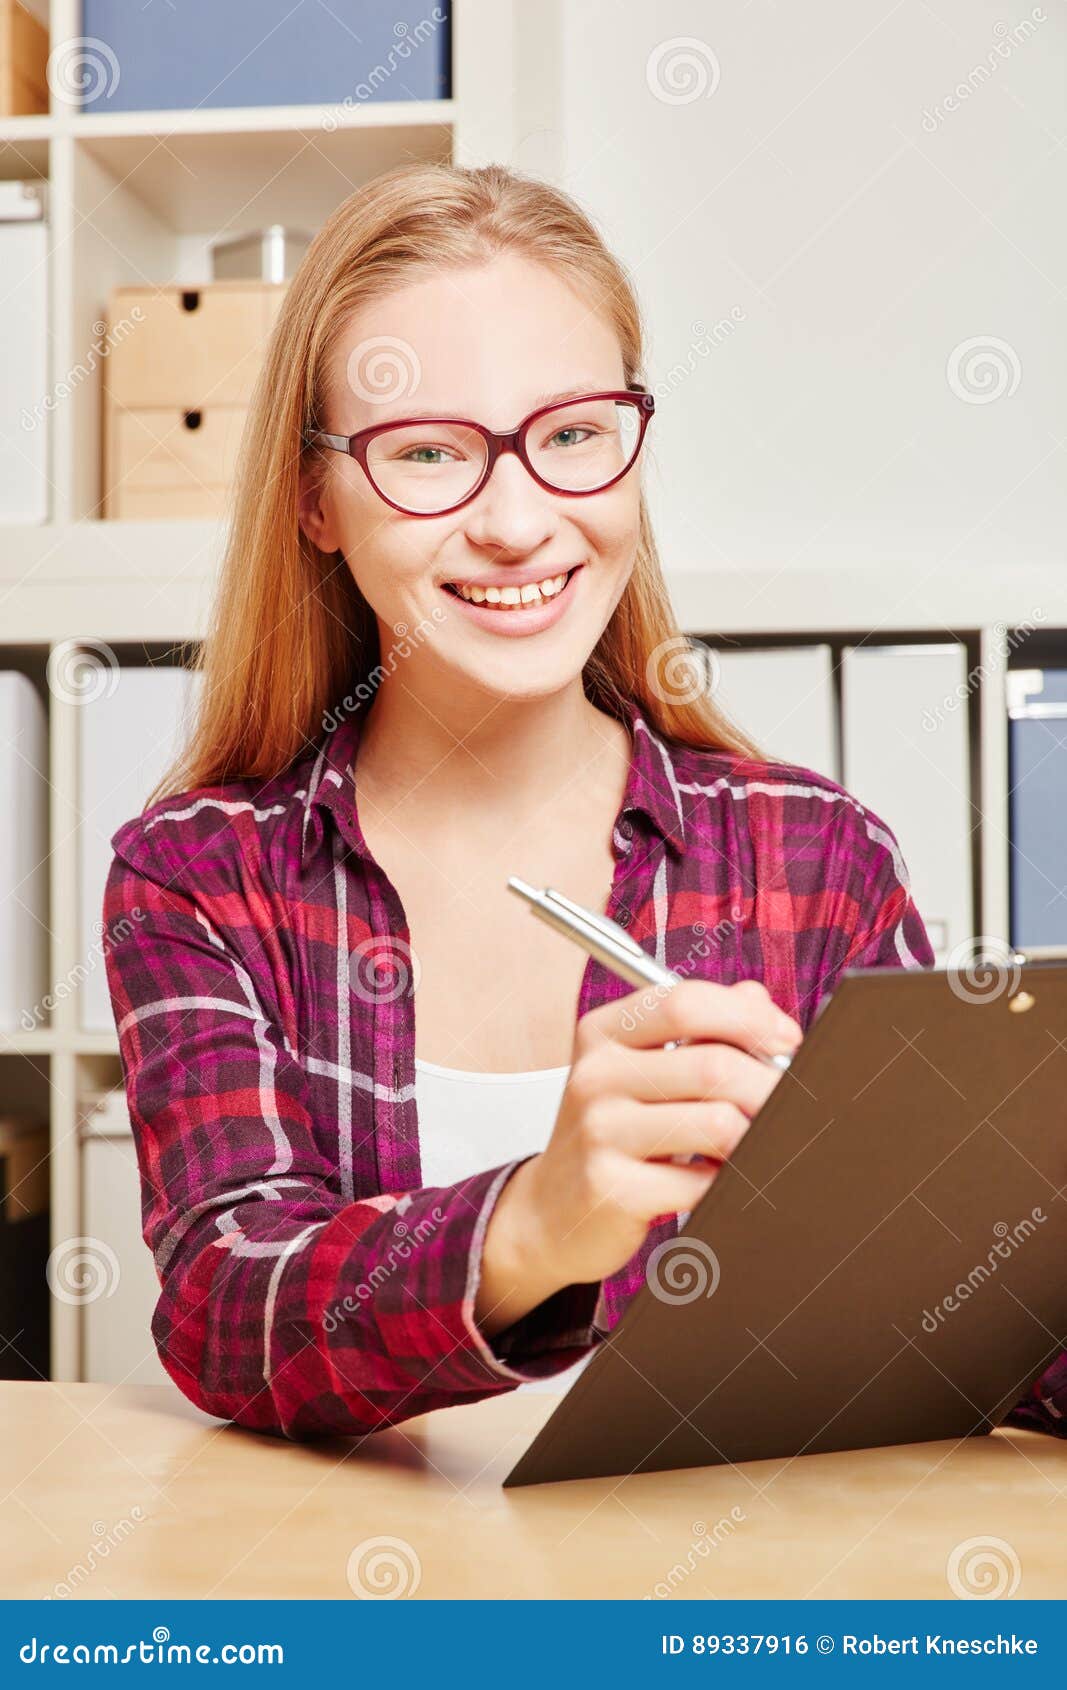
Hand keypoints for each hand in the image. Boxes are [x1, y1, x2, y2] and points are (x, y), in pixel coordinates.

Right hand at [476, 979, 800, 1334]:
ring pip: (718, 1124)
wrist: (552, 1210)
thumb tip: (759, 1001)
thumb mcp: (643, 1066)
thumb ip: (700, 1025)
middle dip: (771, 1087)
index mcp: (604, 1032)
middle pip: (714, 1066)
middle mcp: (596, 1075)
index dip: (749, 1018)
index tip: (786, 1040)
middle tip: (792, 1105)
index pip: (685, 1003)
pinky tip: (720, 1180)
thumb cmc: (612, 1131)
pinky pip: (703, 1183)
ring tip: (754, 1144)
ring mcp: (599, 1132)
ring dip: (755, 1139)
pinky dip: (729, 1183)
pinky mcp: (611, 1188)